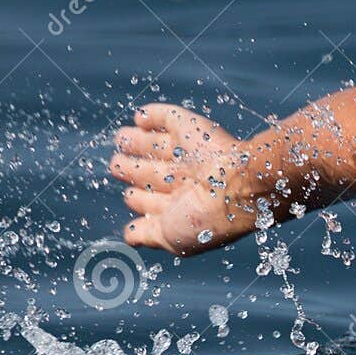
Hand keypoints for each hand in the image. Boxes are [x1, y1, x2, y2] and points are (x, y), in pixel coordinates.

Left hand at [109, 103, 251, 255]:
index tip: (130, 196)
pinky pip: (168, 118)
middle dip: (132, 170)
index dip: (139, 199)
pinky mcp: (190, 127)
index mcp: (182, 206)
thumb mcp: (171, 238)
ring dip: (136, 142)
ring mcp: (187, 152)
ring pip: (155, 145)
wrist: (239, 186)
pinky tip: (138, 118)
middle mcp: (184, 179)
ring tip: (121, 138)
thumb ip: (148, 235)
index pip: (154, 201)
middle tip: (116, 165)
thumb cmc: (205, 218)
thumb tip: (129, 235)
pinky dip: (152, 116)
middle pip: (152, 172)